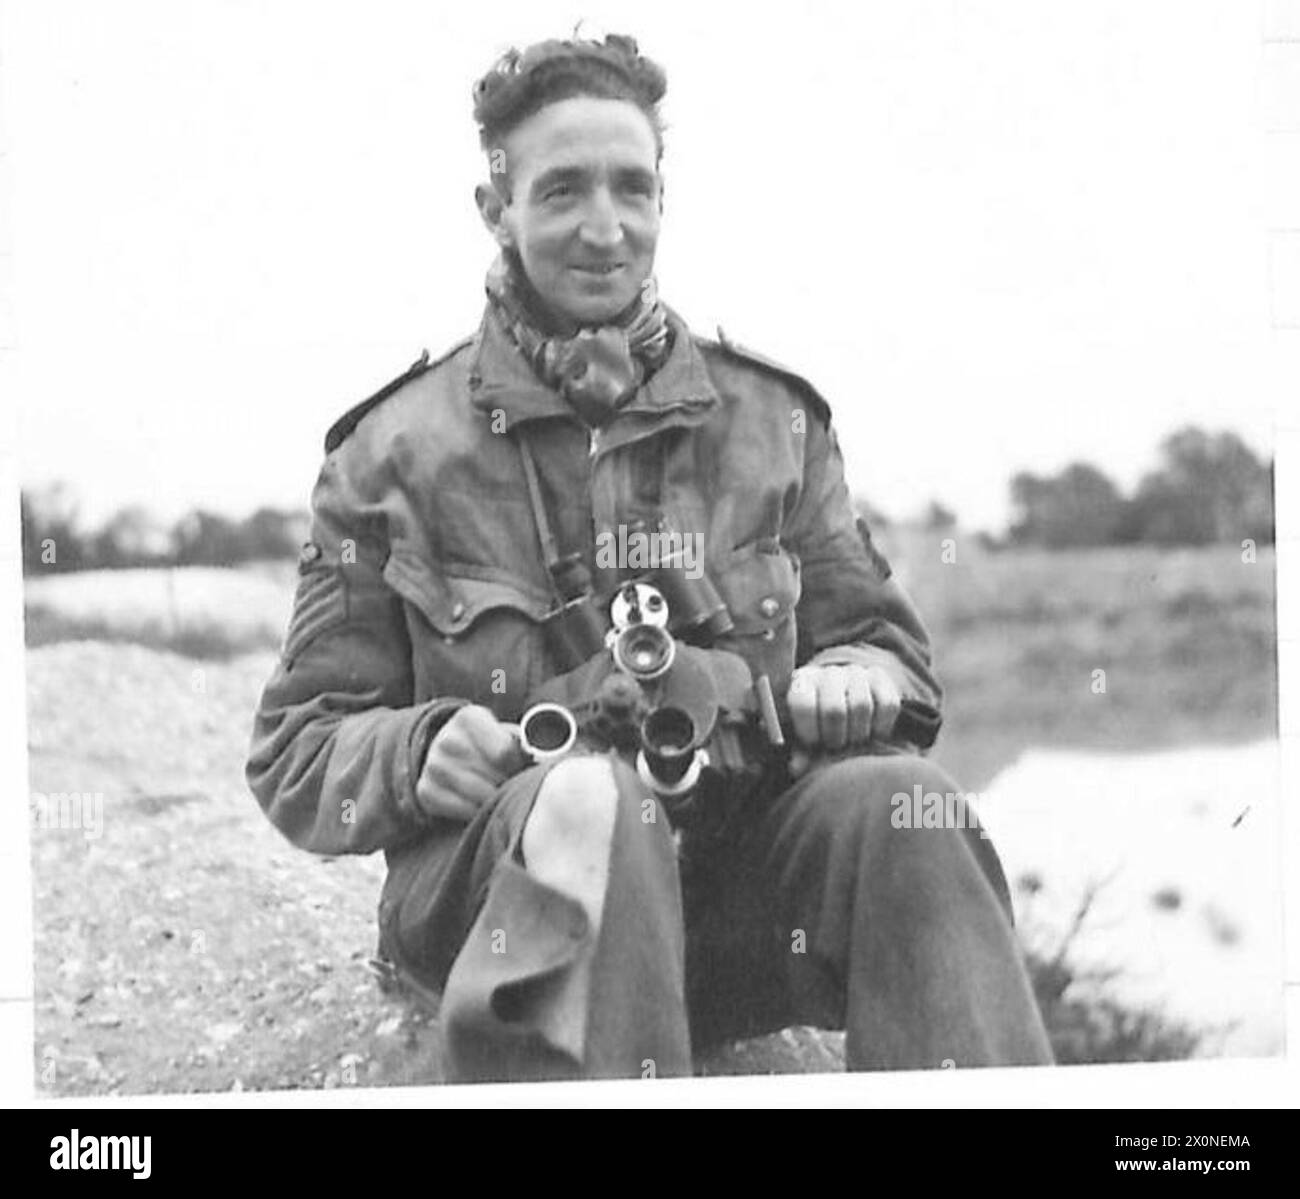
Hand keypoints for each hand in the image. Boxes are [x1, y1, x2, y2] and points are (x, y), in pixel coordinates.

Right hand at [416, 704, 530, 821]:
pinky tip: (479, 803)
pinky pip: (464, 811)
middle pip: (494, 776)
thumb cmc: (488, 744)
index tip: (520, 766)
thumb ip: (528, 741)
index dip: (518, 765)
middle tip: (510, 783)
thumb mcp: (505, 732)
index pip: (504, 753)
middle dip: (508, 783)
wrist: (445, 752)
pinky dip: (477, 812)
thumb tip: (553, 755)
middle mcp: (447, 739)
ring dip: (495, 800)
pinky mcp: (426, 791)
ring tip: (498, 792)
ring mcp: (434, 766)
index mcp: (469, 718)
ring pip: (481, 797)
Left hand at [785, 663, 901, 778]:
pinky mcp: (880, 676)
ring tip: (853, 741)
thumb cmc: (819, 722)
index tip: (814, 745)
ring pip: (862, 705)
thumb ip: (801, 752)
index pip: (802, 704)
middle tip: (837, 747)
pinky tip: (873, 732)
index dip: (810, 732)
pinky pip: (888, 704)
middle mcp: (827, 673)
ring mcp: (855, 672)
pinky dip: (882, 726)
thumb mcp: (806, 736)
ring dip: (859, 733)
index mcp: (801, 684)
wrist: (845, 698)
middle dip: (836, 738)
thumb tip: (798, 768)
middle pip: (834, 709)